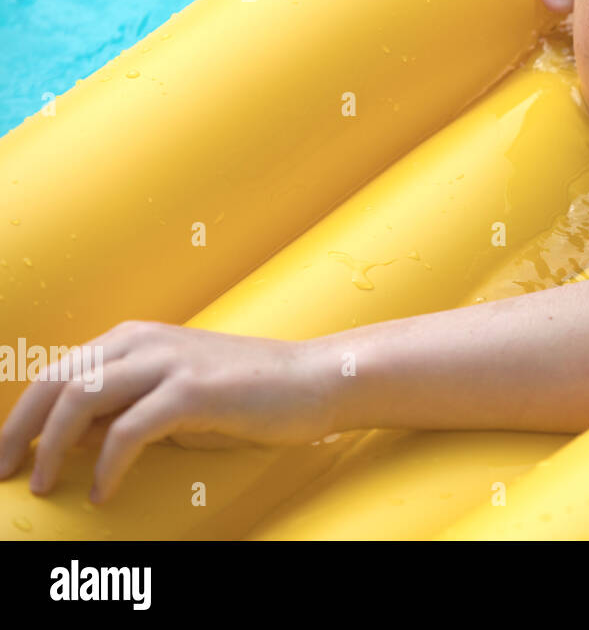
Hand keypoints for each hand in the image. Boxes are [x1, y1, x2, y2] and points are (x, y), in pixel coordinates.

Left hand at [0, 320, 335, 502]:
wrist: (318, 381)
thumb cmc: (251, 395)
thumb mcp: (177, 400)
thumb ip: (127, 409)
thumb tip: (74, 438)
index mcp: (136, 337)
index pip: (58, 371)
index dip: (22, 414)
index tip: (9, 453)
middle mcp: (145, 341)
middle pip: (56, 380)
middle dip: (20, 429)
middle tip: (5, 471)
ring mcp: (170, 361)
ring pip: (81, 398)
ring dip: (53, 446)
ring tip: (46, 485)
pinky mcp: (193, 389)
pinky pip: (129, 430)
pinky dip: (107, 465)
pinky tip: (104, 490)